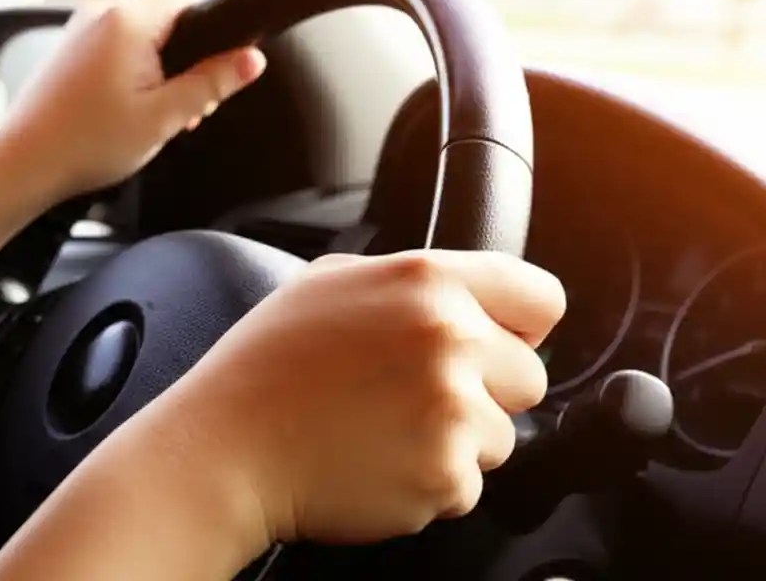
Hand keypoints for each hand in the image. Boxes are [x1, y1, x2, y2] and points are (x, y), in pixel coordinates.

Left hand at [0, 0, 266, 199]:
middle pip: (172, 16)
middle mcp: (103, 12)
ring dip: (165, 69)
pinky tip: (131, 111)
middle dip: (190, 58)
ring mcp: (83, 27)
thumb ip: (213, 82)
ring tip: (154, 116)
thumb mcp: (165, 117)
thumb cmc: (88, 143)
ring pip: (148, 34)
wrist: (22, 163)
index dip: (217, 25)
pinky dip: (138, 72)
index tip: (219, 67)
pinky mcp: (74, 46)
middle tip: (185, 108)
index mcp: (128, 21)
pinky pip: (122, 45)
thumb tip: (254, 58)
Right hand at [139, 250, 564, 554]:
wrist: (223, 450)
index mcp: (429, 281)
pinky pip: (468, 485)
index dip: (522, 327)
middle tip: (417, 397)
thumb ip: (416, 280)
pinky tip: (378, 462)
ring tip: (386, 430)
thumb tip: (474, 297)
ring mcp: (451, 411)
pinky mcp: (443, 475)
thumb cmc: (269, 366)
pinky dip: (431, 484)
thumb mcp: (335, 281)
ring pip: (502, 438)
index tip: (501, 344)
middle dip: (488, 393)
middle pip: (530, 377)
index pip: (543, 298)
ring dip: (458, 443)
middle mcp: (451, 339)